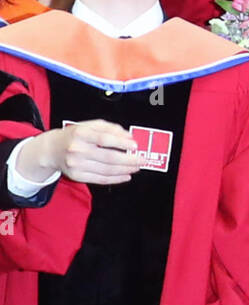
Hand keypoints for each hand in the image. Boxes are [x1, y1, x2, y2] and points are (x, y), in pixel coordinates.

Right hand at [16, 119, 138, 186]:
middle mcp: (77, 150)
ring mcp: (76, 165)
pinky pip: (99, 179)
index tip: (135, 145)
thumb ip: (110, 128)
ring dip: (124, 170)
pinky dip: (115, 179)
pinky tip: (125, 176)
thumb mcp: (91, 125)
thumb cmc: (75, 135)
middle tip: (142, 159)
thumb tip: (129, 136)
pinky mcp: (77, 176)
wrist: (52, 150)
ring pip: (105, 170)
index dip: (121, 143)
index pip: (104, 139)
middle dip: (128, 160)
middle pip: (107, 157)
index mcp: (81, 134)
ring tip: (136, 167)